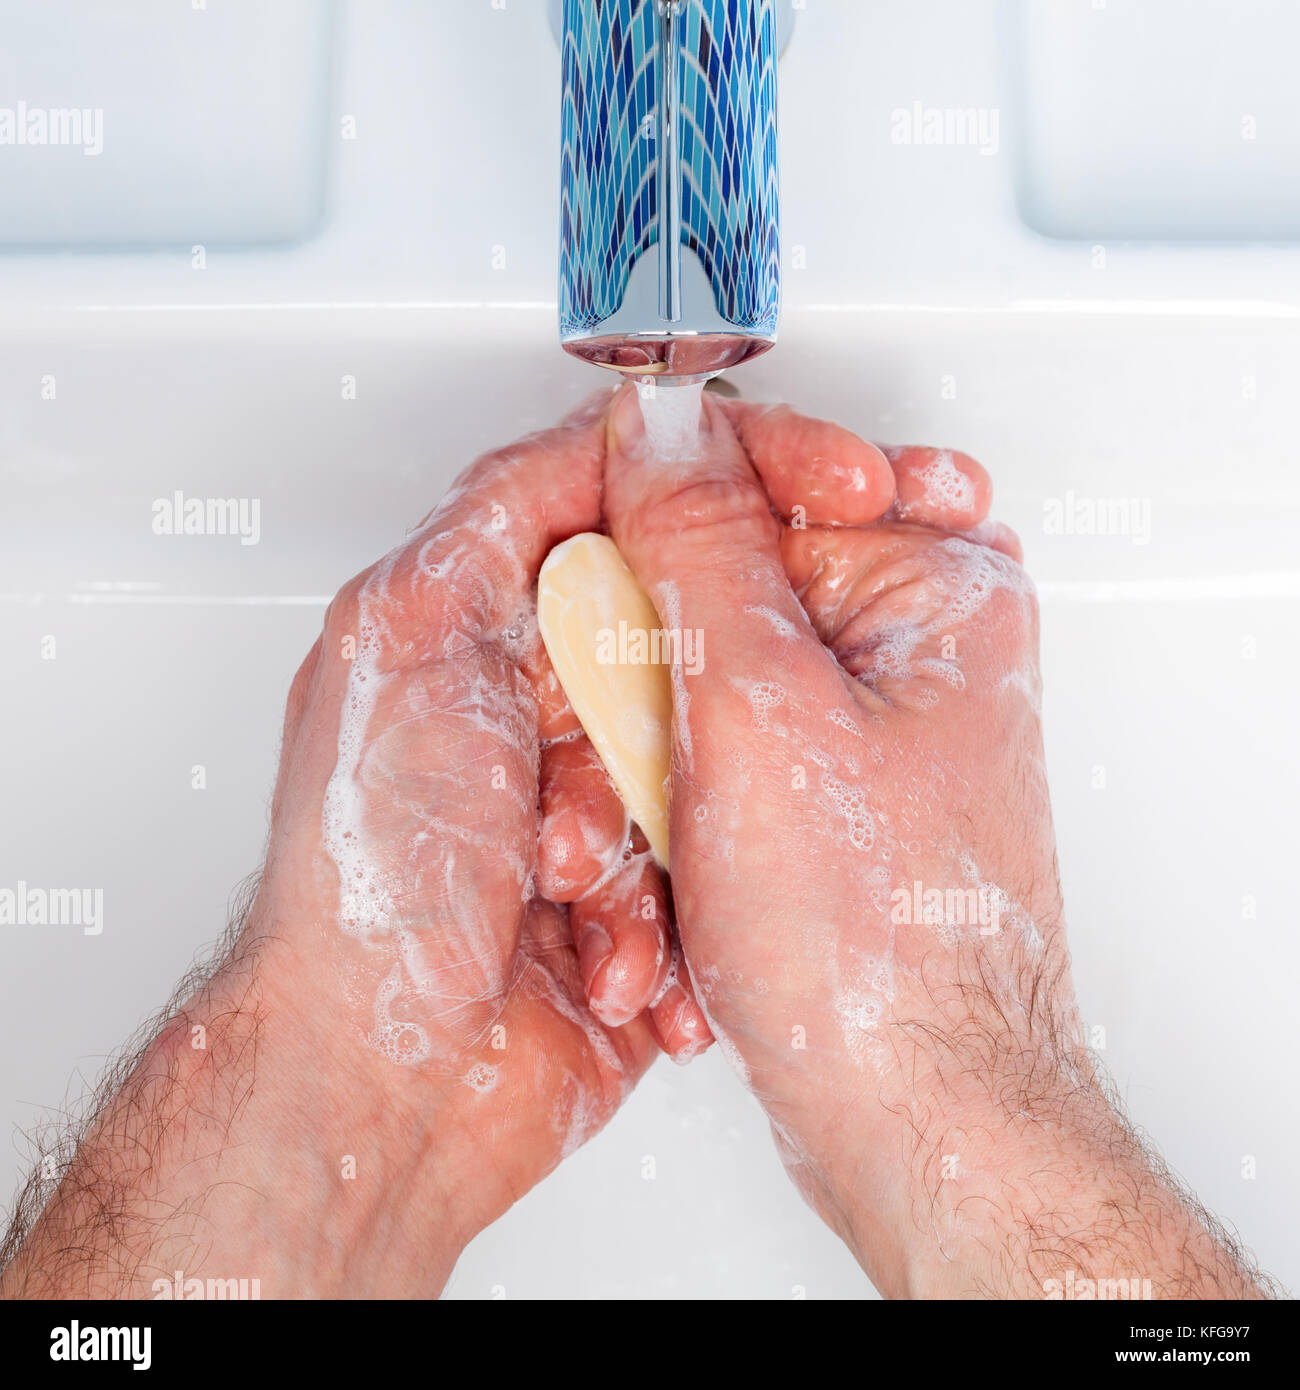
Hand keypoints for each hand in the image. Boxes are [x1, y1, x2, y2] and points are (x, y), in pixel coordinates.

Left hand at [1, 399, 699, 1297]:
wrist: (386, 1080)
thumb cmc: (371, 878)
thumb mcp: (406, 641)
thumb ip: (497, 521)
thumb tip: (599, 435)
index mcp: (493, 627)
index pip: (637, 508)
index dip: (738, 483)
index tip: (843, 483)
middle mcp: (554, 703)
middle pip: (694, 639)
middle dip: (689, 713)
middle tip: (628, 773)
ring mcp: (607, 800)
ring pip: (718, 761)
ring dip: (662, 838)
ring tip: (571, 887)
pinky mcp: (649, 893)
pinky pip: (718, 869)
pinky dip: (673, 922)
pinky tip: (615, 958)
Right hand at [602, 386, 1266, 1298]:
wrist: (914, 1115)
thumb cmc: (876, 953)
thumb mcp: (756, 712)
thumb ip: (697, 547)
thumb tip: (657, 429)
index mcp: (929, 584)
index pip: (757, 471)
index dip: (646, 535)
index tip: (590, 601)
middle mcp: (906, 640)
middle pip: (710, 589)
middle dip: (632, 694)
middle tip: (619, 774)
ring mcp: (861, 720)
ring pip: (692, 683)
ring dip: (640, 773)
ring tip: (642, 865)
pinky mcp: (822, 791)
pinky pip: (709, 758)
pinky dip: (672, 816)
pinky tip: (670, 893)